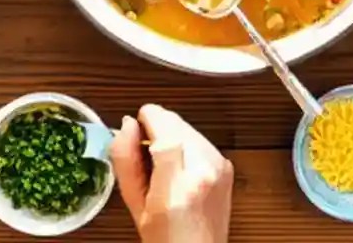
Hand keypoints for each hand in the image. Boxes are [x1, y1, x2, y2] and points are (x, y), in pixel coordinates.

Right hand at [110, 104, 233, 242]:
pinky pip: (199, 138)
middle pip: (176, 121)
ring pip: (187, 126)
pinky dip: (185, 144)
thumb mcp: (134, 204)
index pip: (164, 125)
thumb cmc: (167, 239)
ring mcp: (220, 165)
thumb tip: (126, 125)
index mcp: (179, 183)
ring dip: (171, 135)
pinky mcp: (226, 164)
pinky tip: (178, 170)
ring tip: (162, 168)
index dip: (146, 121)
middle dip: (157, 128)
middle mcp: (205, 169)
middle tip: (146, 158)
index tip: (134, 131)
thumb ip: (126, 161)